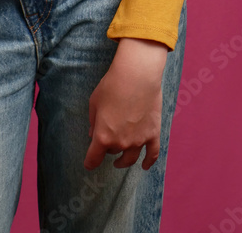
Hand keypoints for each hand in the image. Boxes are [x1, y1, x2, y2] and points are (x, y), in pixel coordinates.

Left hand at [83, 37, 168, 171]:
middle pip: (112, 152)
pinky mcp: (152, 135)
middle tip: (106, 141)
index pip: (94, 158)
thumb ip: (93, 121)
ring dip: (124, 161)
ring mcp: (138, 141)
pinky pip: (152, 155)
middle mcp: (121, 143)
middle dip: (108, 147)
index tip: (88, 165)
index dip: (90, 163)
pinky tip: (144, 166)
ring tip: (120, 162)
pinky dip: (148, 162)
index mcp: (103, 136)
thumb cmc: (112, 86)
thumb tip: (93, 134)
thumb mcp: (94, 102)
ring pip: (130, 158)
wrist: (137, 76)